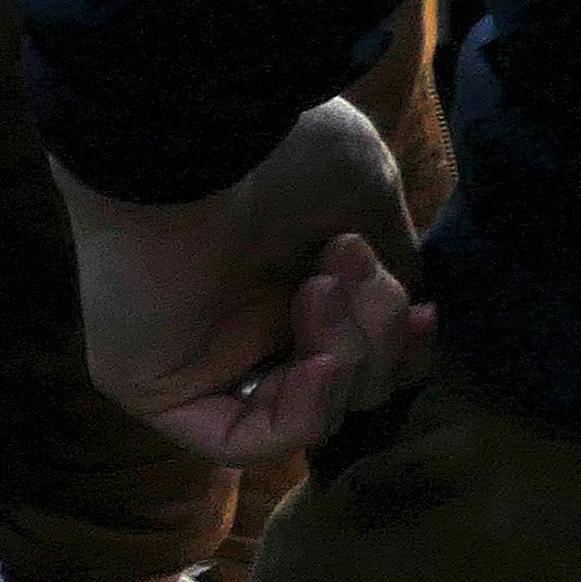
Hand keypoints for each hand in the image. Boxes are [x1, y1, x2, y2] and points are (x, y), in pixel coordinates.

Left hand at [58, 97, 434, 466]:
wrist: (199, 138)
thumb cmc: (277, 151)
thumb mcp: (367, 205)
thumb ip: (394, 268)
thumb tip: (414, 317)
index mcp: (289, 281)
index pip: (363, 355)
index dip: (405, 350)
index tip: (427, 312)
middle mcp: (242, 324)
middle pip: (349, 383)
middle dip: (375, 330)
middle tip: (343, 260)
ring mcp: (198, 358)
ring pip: (312, 410)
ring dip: (347, 349)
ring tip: (317, 283)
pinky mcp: (153, 386)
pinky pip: (239, 442)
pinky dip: (301, 413)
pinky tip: (320, 362)